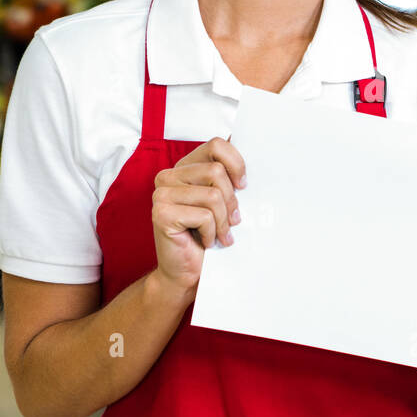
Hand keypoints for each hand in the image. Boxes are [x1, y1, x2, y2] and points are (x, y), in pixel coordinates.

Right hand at [151, 137, 246, 303]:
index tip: (243, 185)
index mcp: (185, 167)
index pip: (216, 145)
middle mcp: (169, 176)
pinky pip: (204, 215)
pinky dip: (211, 232)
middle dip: (231, 201)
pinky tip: (205, 241)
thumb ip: (229, 180)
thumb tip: (255, 157)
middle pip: (217, 171)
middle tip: (232, 221)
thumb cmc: (207, 236)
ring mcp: (161, 194)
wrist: (187, 272)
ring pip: (213, 195)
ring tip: (220, 234)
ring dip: (223, 221)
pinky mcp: (161, 213)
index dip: (236, 164)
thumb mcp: (223, 202)